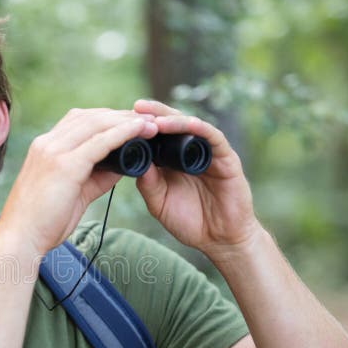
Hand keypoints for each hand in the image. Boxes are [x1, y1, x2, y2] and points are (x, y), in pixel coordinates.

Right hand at [0, 108, 157, 255]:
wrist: (19, 239)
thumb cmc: (43, 223)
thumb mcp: (72, 193)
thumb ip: (95, 177)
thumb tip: (121, 166)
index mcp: (44, 147)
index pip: (78, 120)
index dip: (107, 118)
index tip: (131, 122)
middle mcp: (47, 143)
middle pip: (90, 116)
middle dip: (121, 115)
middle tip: (149, 119)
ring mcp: (53, 152)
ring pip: (96, 124)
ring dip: (127, 121)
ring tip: (152, 123)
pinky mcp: (64, 166)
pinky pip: (100, 142)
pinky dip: (123, 133)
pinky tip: (141, 132)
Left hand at [133, 99, 260, 256]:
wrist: (219, 240)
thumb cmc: (190, 222)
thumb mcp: (160, 204)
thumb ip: (149, 184)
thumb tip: (135, 162)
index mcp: (171, 161)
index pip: (155, 136)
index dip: (140, 127)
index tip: (121, 120)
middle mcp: (189, 152)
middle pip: (171, 124)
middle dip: (154, 114)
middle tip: (136, 107)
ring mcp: (208, 153)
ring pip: (191, 126)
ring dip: (173, 119)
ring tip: (156, 119)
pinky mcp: (226, 158)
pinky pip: (213, 137)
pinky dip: (200, 129)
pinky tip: (187, 124)